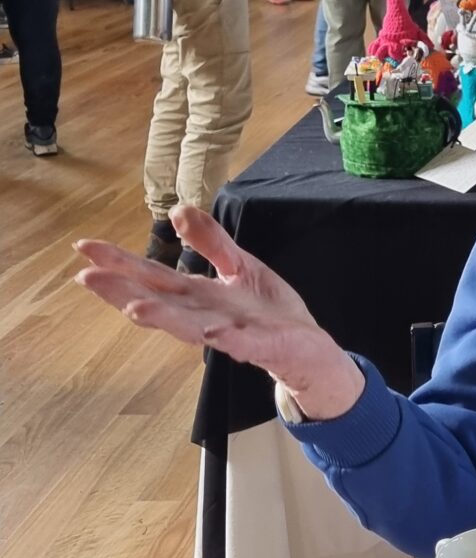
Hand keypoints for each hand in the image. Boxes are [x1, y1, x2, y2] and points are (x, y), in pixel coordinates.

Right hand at [75, 204, 364, 418]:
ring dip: (163, 318)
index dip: (119, 262)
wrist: (308, 348)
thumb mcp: (239, 264)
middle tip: (87, 277)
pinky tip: (213, 333)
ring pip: (190, 326)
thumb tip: (179, 209)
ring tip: (134, 308)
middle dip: (123, 291)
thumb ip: (211, 240)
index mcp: (198, 295)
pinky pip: (242, 343)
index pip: (152, 275)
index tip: (84, 247)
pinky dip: (226, 338)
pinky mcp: (261, 346)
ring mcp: (231, 333)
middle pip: (159, 300)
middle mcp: (205, 316)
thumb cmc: (268, 310)